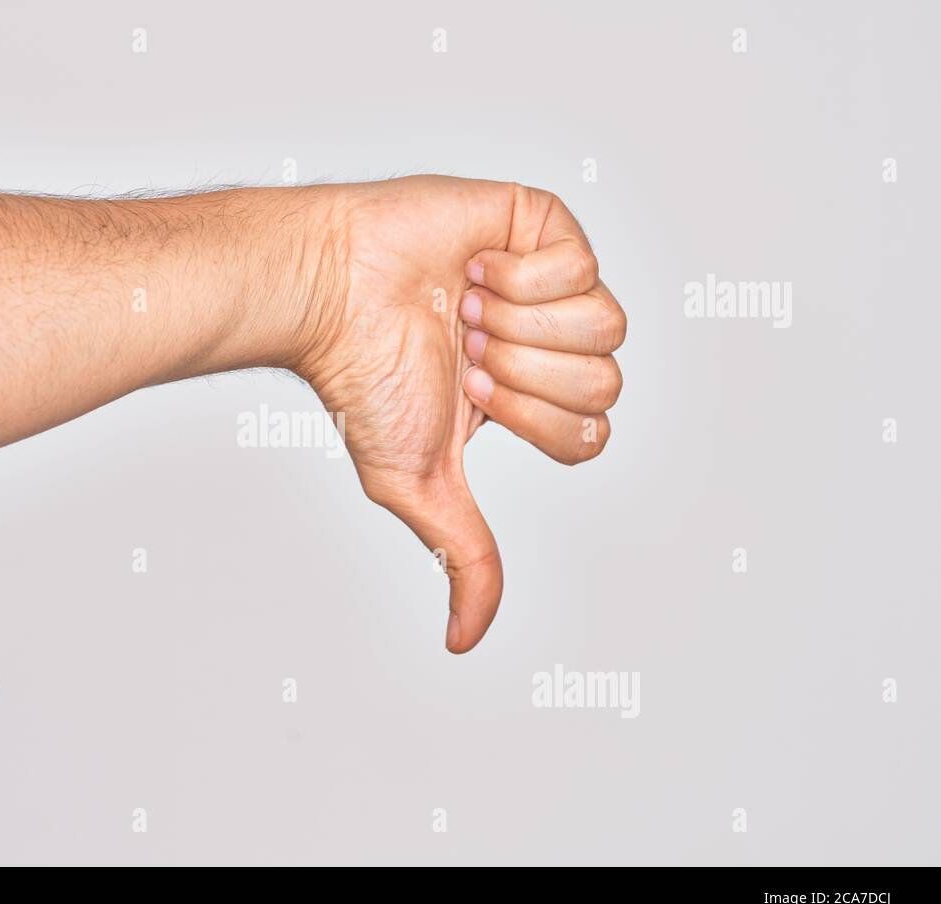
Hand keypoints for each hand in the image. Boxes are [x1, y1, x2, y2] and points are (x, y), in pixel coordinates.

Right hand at [300, 176, 625, 653]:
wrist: (333, 291)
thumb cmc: (362, 378)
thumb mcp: (418, 485)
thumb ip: (465, 557)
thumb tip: (466, 641)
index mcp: (527, 402)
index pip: (591, 432)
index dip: (533, 418)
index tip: (468, 391)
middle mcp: (547, 345)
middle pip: (607, 382)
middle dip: (525, 373)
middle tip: (466, 350)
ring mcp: (550, 283)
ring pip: (605, 324)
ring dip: (521, 323)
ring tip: (468, 307)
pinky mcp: (543, 225)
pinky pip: (582, 262)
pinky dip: (522, 273)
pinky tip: (476, 267)